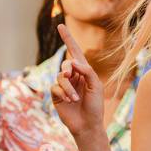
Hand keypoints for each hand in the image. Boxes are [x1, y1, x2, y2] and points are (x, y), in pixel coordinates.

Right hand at [50, 23, 104, 138]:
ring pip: (60, 76)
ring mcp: (64, 85)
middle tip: (70, 76)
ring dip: (68, 87)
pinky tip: (69, 100)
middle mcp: (73, 76)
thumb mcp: (95, 86)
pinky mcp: (56, 95)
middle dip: (68, 70)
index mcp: (84, 71)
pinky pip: (55, 87)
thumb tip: (73, 61)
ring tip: (75, 98)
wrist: (88, 125)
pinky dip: (62, 92)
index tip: (60, 25)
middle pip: (66, 64)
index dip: (68, 39)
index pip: (75, 52)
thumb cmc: (95, 106)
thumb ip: (86, 71)